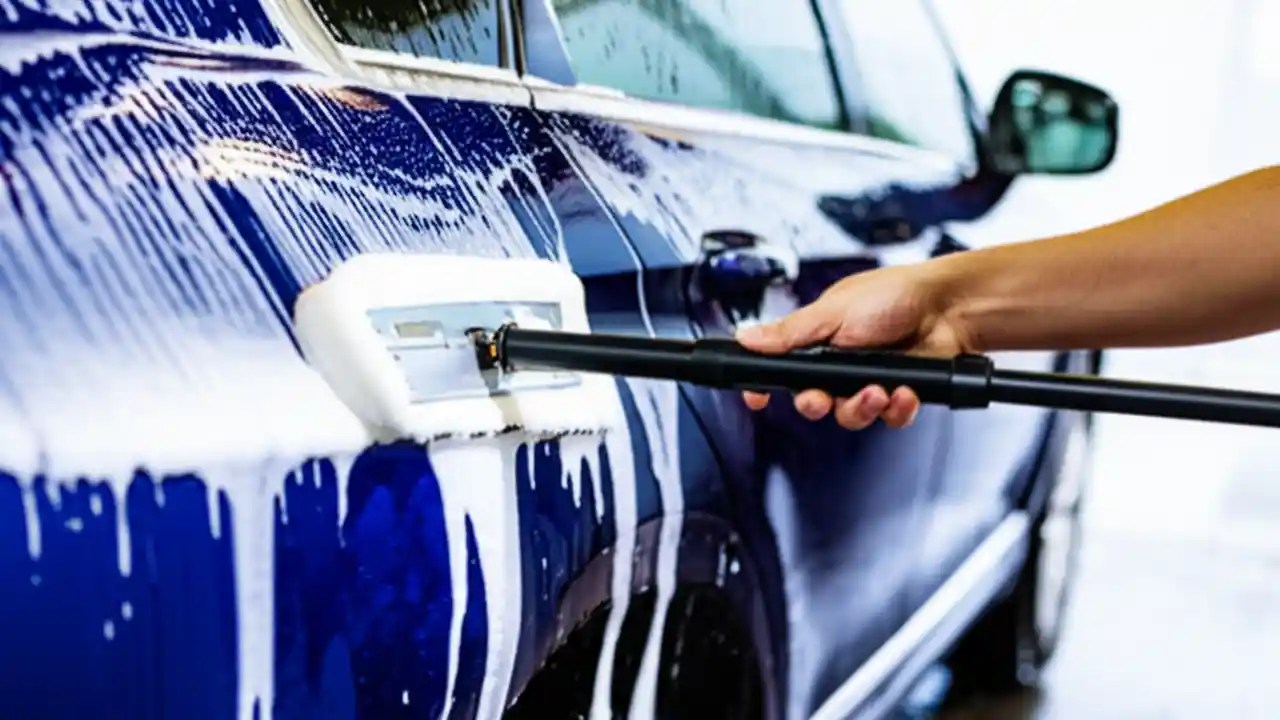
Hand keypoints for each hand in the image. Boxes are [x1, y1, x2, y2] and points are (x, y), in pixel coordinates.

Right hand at [736, 263, 972, 429]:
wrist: (951, 308)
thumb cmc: (896, 294)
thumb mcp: (833, 311)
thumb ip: (790, 332)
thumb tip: (747, 336)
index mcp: (817, 338)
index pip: (780, 368)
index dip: (766, 387)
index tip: (757, 400)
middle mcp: (839, 361)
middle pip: (812, 401)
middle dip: (817, 404)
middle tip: (824, 397)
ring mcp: (868, 379)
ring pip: (849, 415)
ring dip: (862, 407)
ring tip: (878, 390)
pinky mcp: (897, 393)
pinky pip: (887, 419)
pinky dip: (896, 409)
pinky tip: (904, 391)